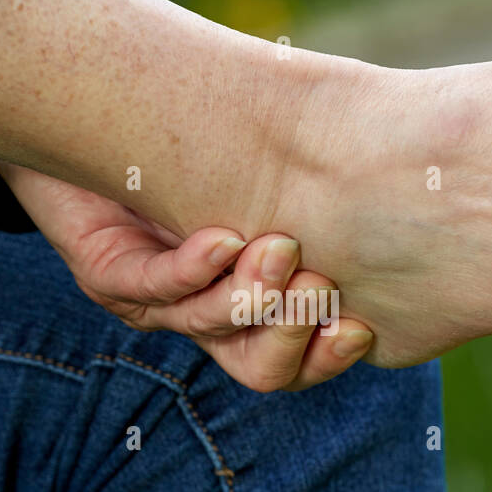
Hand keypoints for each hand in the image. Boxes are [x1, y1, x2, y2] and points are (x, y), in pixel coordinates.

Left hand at [0, 160, 373, 391]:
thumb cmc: (189, 146)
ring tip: (279, 247)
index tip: (362, 323)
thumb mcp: (269, 173)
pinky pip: (154, 287)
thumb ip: (318, 197)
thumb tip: (406, 183)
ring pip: (209, 326)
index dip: (331, 355)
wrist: (85, 120)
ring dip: (249, 294)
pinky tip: (222, 238)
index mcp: (251, 305)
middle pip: (260, 370)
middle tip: (317, 285)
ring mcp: (153, 302)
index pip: (300, 360)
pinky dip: (193, 267)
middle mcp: (204, 317)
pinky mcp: (105, 274)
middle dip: (293, 338)